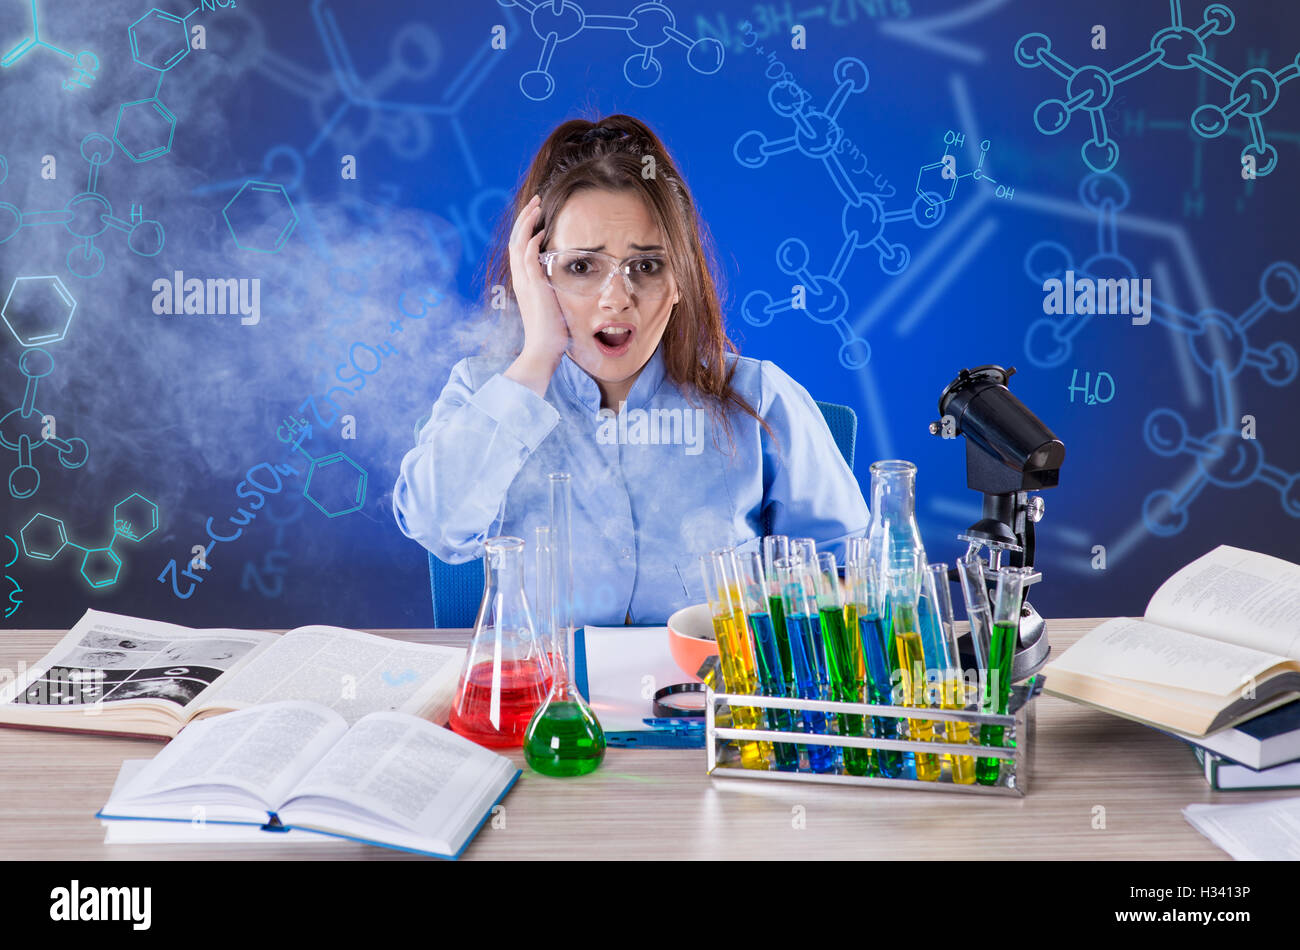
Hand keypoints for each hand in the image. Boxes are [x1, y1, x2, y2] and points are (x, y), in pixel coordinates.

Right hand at [504, 194, 568, 395]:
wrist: (543, 350)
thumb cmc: (552, 332)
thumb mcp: (552, 304)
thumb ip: (553, 289)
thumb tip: (563, 281)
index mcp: (524, 282)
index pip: (519, 249)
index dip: (526, 229)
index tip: (537, 216)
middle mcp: (520, 279)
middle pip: (515, 240)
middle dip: (525, 218)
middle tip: (536, 201)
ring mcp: (524, 283)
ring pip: (518, 244)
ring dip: (527, 223)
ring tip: (537, 206)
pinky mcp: (532, 288)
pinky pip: (527, 258)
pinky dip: (531, 242)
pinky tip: (541, 232)